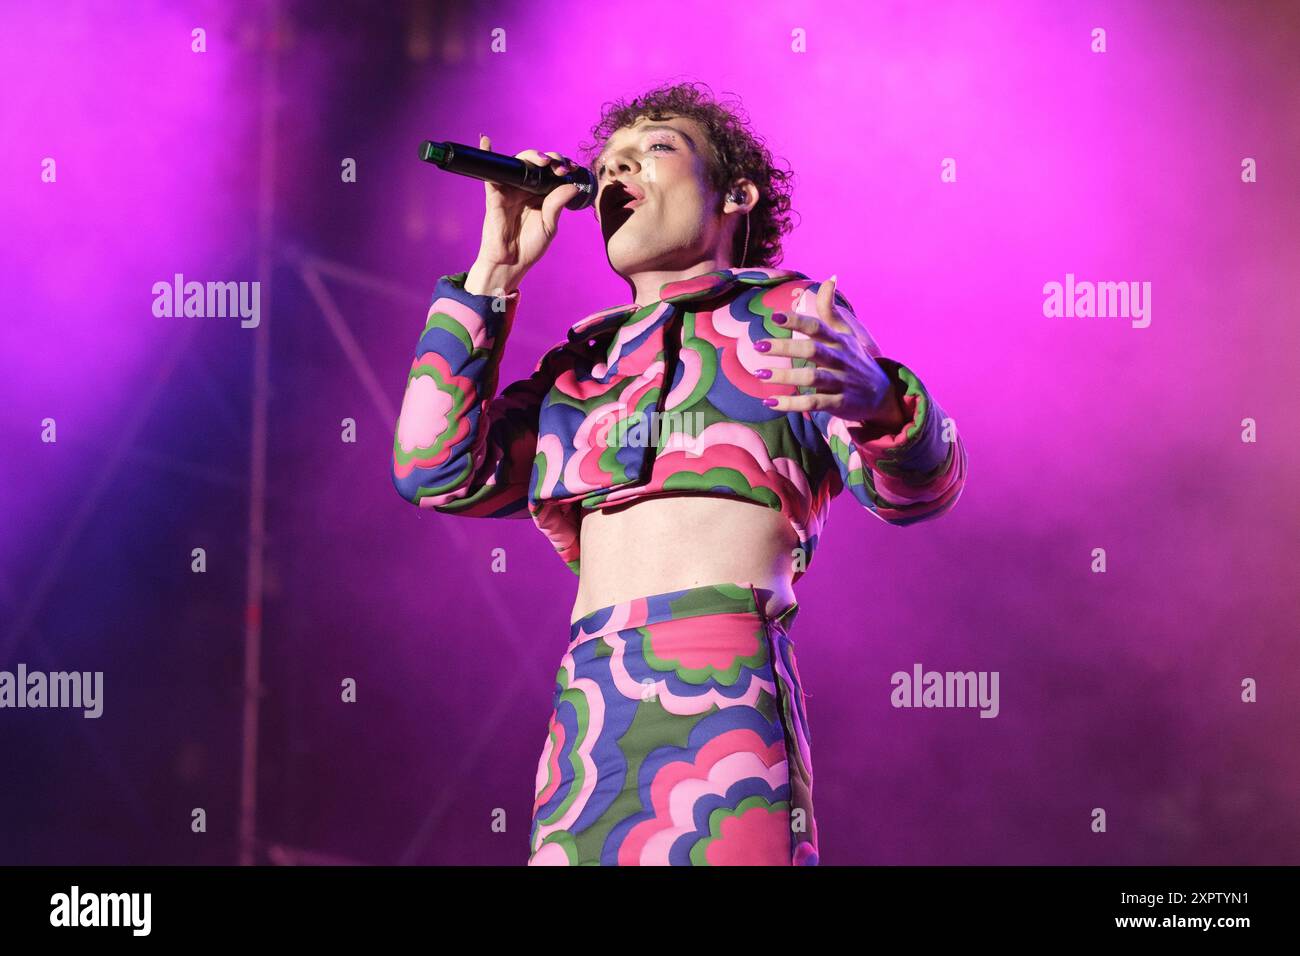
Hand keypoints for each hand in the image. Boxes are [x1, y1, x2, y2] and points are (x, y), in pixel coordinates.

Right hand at [466, 134, 582, 292]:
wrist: (511, 262)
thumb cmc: (530, 245)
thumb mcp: (550, 225)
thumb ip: (557, 204)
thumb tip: (572, 185)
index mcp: (541, 194)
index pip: (551, 172)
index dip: (561, 166)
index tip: (571, 168)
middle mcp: (525, 188)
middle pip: (536, 163)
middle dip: (549, 159)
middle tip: (558, 166)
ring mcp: (509, 189)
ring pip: (518, 164)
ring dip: (530, 156)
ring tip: (542, 161)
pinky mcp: (494, 194)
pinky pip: (490, 172)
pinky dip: (487, 154)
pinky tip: (486, 141)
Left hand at [756, 276, 906, 431]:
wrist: (883, 395)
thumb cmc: (856, 360)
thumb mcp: (846, 334)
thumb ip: (831, 309)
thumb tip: (830, 278)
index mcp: (839, 340)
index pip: (817, 327)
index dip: (797, 321)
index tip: (774, 317)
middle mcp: (840, 359)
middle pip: (811, 350)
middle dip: (784, 347)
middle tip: (758, 346)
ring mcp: (840, 382)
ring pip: (810, 378)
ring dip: (784, 376)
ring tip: (759, 374)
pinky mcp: (839, 403)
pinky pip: (813, 404)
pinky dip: (791, 404)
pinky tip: (770, 402)